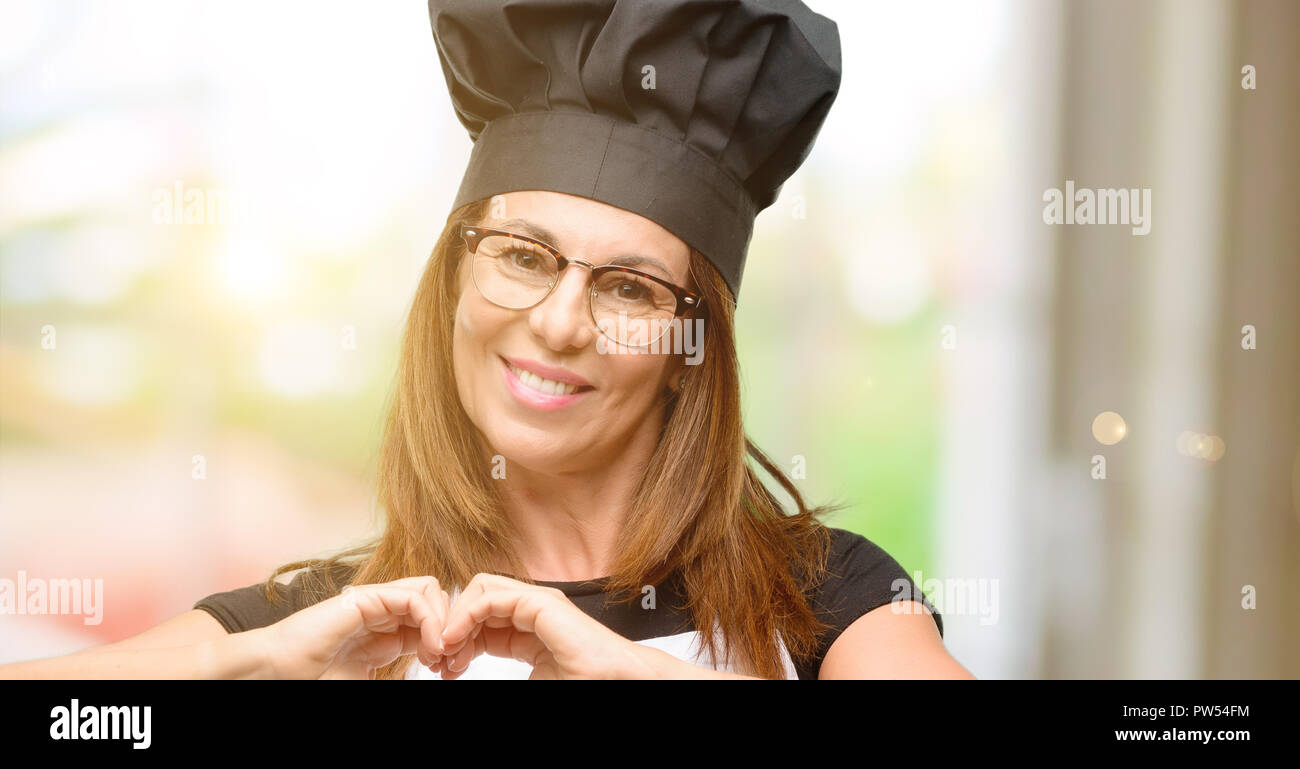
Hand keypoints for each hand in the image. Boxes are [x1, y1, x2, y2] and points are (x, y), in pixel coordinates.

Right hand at [261, 576, 450, 678]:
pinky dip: (432, 619)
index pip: (434, 623)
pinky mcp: (368, 596)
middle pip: (438, 603)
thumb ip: (396, 675)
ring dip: (444, 621)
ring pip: (431, 592)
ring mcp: (377, 602)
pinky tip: (429, 645)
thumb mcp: (369, 679)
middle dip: (451, 628)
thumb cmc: (316, 677)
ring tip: (438, 653)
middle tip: (446, 661)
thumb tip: (432, 675)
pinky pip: (415, 596)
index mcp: (389, 633)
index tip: (446, 670)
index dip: (447, 644)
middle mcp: (386, 613)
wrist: (280, 671)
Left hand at [438, 573, 648, 679]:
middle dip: (451, 627)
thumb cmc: (580, 683)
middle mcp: (531, 608)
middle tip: (439, 662)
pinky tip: (456, 641)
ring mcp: (537, 601)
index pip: (479, 620)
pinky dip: (465, 615)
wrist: (614, 682)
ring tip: (446, 653)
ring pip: (478, 590)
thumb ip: (500, 674)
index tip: (445, 670)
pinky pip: (489, 596)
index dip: (457, 641)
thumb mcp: (529, 679)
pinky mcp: (540, 601)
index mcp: (527, 627)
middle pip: (475, 600)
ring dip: (455, 619)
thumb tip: (462, 677)